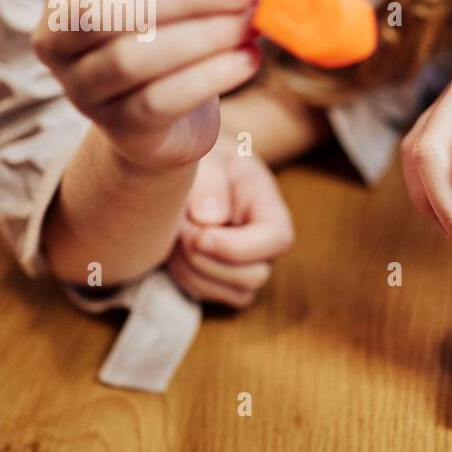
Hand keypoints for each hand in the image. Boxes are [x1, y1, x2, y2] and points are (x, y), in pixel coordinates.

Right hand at [34, 0, 262, 173]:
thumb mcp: (182, 0)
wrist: (157, 124)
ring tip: (251, 24)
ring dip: (203, 35)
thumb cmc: (171, 44)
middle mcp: (59, 30)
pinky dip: (211, 75)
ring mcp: (81, 85)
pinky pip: (160, 100)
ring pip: (133, 56)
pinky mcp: (116, 126)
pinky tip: (249, 59)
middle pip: (112, 1)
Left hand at [167, 138, 294, 307]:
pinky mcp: (225, 280)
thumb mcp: (209, 155)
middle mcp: (266, 244)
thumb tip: (208, 219)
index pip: (277, 240)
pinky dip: (186, 279)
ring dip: (194, 271)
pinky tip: (175, 250)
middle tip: (181, 228)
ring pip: (234, 293)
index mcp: (270, 208)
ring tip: (177, 235)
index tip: (200, 235)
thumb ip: (209, 181)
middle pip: (254, 276)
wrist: (196, 169)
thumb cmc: (206, 159)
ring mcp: (248, 266)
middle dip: (208, 260)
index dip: (237, 247)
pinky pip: (212, 296)